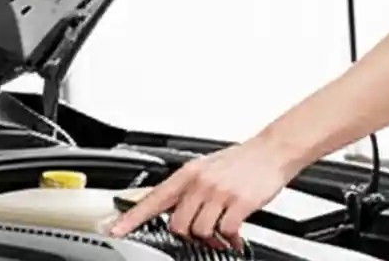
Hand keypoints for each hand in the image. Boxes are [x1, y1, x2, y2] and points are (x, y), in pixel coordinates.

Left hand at [108, 136, 295, 249]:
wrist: (272, 150)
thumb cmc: (242, 160)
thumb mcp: (207, 167)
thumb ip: (189, 188)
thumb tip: (173, 209)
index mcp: (189, 173)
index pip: (153, 198)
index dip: (132, 216)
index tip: (116, 229)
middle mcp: (200, 182)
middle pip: (177, 224)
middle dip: (187, 234)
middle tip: (201, 233)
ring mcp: (219, 193)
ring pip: (199, 232)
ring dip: (211, 239)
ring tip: (221, 234)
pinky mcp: (239, 203)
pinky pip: (225, 232)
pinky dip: (229, 239)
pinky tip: (234, 236)